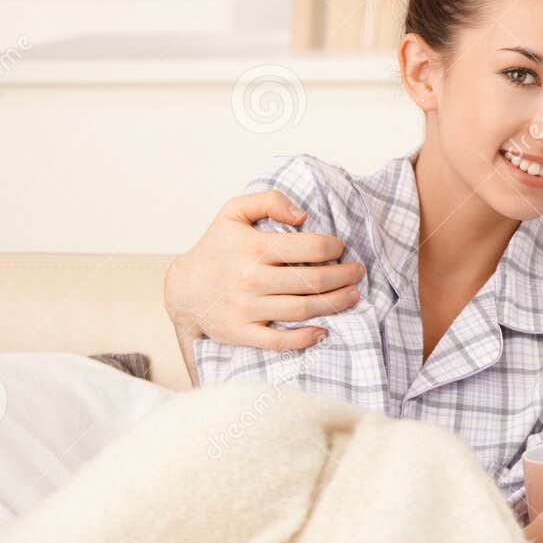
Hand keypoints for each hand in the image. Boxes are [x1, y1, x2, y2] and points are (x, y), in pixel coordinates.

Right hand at [164, 191, 363, 349]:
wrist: (184, 288)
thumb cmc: (217, 247)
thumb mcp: (234, 211)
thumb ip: (269, 200)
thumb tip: (303, 215)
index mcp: (253, 247)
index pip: (310, 248)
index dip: (334, 248)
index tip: (341, 249)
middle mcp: (251, 279)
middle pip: (312, 281)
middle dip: (344, 277)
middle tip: (358, 273)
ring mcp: (246, 308)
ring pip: (303, 310)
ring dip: (335, 304)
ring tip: (352, 295)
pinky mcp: (241, 332)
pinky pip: (279, 341)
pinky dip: (305, 338)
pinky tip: (324, 331)